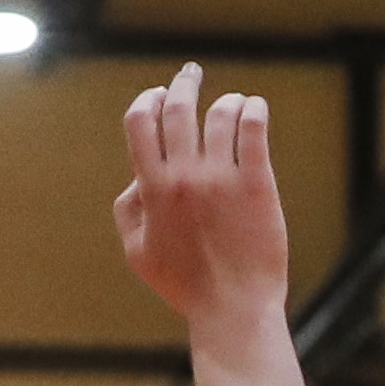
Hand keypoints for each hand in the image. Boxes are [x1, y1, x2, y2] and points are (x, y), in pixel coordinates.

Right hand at [112, 62, 288, 329]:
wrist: (233, 311)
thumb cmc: (186, 286)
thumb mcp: (137, 253)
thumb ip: (128, 211)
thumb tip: (136, 177)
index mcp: (152, 189)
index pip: (140, 122)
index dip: (148, 100)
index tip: (159, 95)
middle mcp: (184, 178)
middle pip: (179, 108)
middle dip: (183, 84)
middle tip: (192, 74)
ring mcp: (221, 179)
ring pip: (220, 114)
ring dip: (225, 100)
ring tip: (234, 104)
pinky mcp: (256, 185)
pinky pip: (254, 130)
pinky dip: (254, 110)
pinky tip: (255, 110)